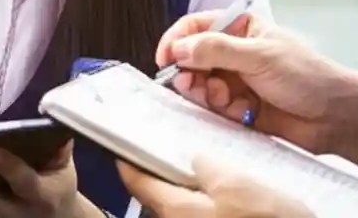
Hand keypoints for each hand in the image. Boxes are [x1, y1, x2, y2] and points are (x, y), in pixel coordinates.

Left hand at [118, 157, 314, 217]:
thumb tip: (192, 158)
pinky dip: (210, 199)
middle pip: (162, 198)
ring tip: (204, 162)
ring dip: (191, 186)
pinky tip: (230, 188)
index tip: (121, 146)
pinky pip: (208, 213)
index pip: (139, 184)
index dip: (128, 161)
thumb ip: (205, 167)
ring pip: (187, 206)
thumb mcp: (236, 183)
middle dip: (163, 173)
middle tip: (168, 147)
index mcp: (179, 213)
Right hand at [157, 11, 357, 154]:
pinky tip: (235, 111)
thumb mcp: (259, 56)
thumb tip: (179, 48)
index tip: (164, 58)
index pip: (196, 27)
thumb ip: (217, 50)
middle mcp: (233, 53)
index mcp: (240, 28)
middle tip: (191, 83)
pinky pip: (212, 108)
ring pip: (199, 84)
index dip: (176, 40)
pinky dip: (217, 109)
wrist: (333, 116)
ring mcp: (235, 81)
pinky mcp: (237, 108)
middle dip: (188, 71)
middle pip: (191, 58)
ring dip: (202, 92)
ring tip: (220, 98)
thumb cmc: (305, 76)